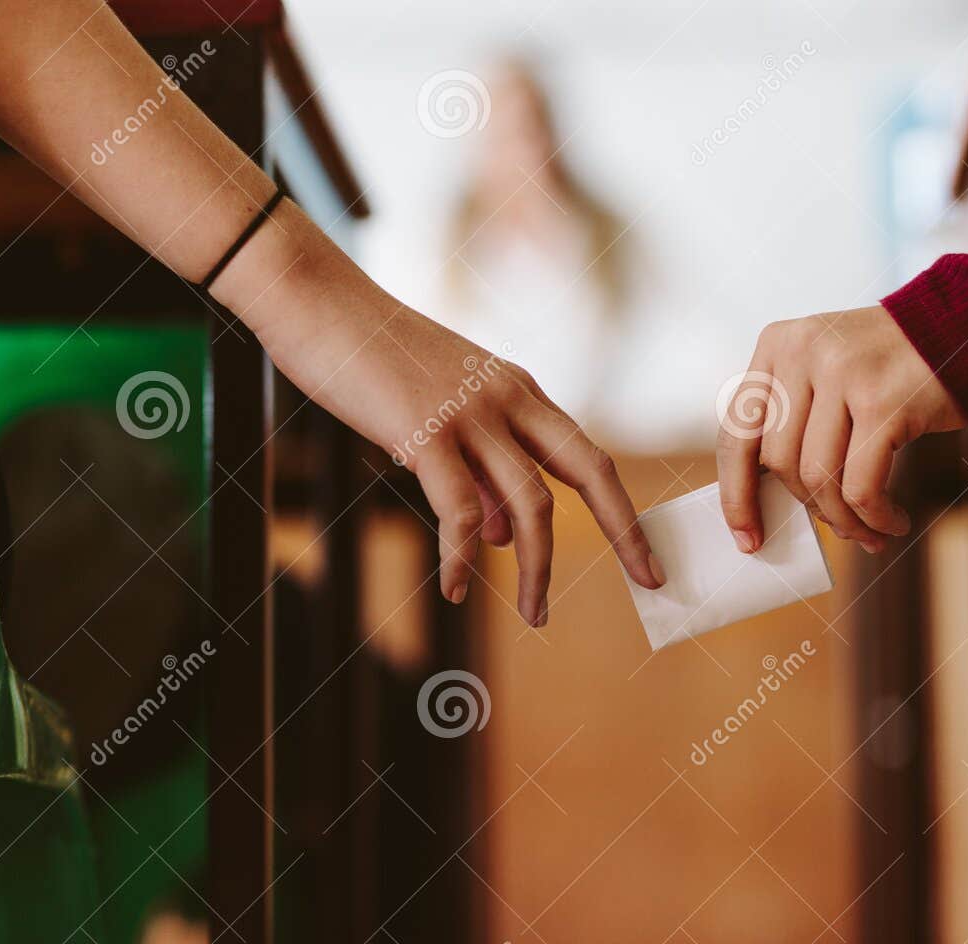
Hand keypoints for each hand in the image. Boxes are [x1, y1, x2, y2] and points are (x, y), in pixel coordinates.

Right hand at [217, 206, 664, 627]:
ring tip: (536, 616)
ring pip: (532, 504)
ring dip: (539, 569)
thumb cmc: (371, 360)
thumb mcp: (442, 414)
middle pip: (591, 472)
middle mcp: (510, 399)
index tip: (646, 555)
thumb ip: (482, 473)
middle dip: (626, 532)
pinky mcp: (427, 432)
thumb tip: (511, 536)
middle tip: (650, 581)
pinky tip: (457, 591)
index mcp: (520, 392)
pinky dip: (463, 558)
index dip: (623, 509)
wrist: (318, 304)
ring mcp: (472, 414)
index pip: (589, 457)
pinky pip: (462, 511)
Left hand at [716, 306, 962, 553]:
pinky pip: (862, 487)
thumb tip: (769, 502)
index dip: (736, 494)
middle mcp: (802, 351)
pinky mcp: (883, 402)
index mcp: (778, 344)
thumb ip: (795, 418)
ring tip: (871, 531)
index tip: (747, 537)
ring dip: (846, 519)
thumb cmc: (895, 366)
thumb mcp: (829, 370)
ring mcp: (842, 373)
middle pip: (780, 462)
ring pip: (819, 479)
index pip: (738, 433)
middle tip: (841, 526)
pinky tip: (893, 522)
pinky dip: (874, 517)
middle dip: (810, 507)